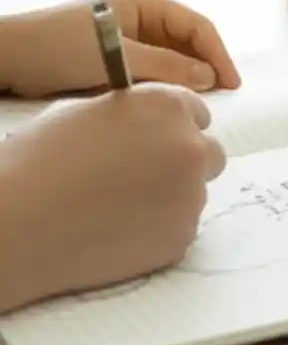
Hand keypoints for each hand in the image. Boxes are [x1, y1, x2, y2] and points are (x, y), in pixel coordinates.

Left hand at [0, 0, 241, 97]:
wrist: (11, 59)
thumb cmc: (59, 48)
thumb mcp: (118, 57)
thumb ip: (166, 66)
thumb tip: (209, 77)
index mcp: (145, 4)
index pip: (197, 26)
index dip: (218, 54)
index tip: (231, 84)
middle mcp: (142, 18)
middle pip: (189, 42)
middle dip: (206, 67)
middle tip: (220, 99)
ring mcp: (130, 39)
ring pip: (173, 59)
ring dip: (186, 79)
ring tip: (197, 103)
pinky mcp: (119, 60)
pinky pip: (154, 71)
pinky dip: (165, 85)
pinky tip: (169, 102)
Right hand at [0, 84, 224, 310]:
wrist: (20, 222)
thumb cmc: (38, 160)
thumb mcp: (84, 112)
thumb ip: (131, 116)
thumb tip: (145, 127)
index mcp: (167, 107)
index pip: (197, 113)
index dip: (174, 127)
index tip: (158, 140)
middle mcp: (191, 147)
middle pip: (209, 154)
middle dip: (184, 163)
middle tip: (145, 177)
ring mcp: (192, 195)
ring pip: (194, 194)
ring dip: (170, 197)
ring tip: (118, 208)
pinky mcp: (182, 236)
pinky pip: (179, 228)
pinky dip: (157, 230)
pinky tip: (116, 232)